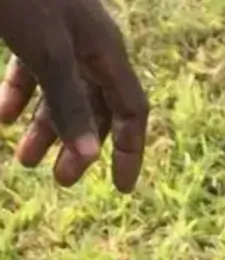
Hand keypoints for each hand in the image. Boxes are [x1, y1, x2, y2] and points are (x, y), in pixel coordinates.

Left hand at [0, 0, 147, 190]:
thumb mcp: (47, 52)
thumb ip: (68, 103)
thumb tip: (88, 157)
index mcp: (104, 50)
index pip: (132, 110)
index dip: (129, 150)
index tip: (118, 189)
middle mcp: (87, 44)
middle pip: (94, 107)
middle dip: (77, 145)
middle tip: (60, 180)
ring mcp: (58, 34)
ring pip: (60, 92)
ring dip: (44, 128)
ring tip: (22, 159)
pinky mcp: (29, 26)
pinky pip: (32, 71)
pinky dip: (19, 97)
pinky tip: (2, 118)